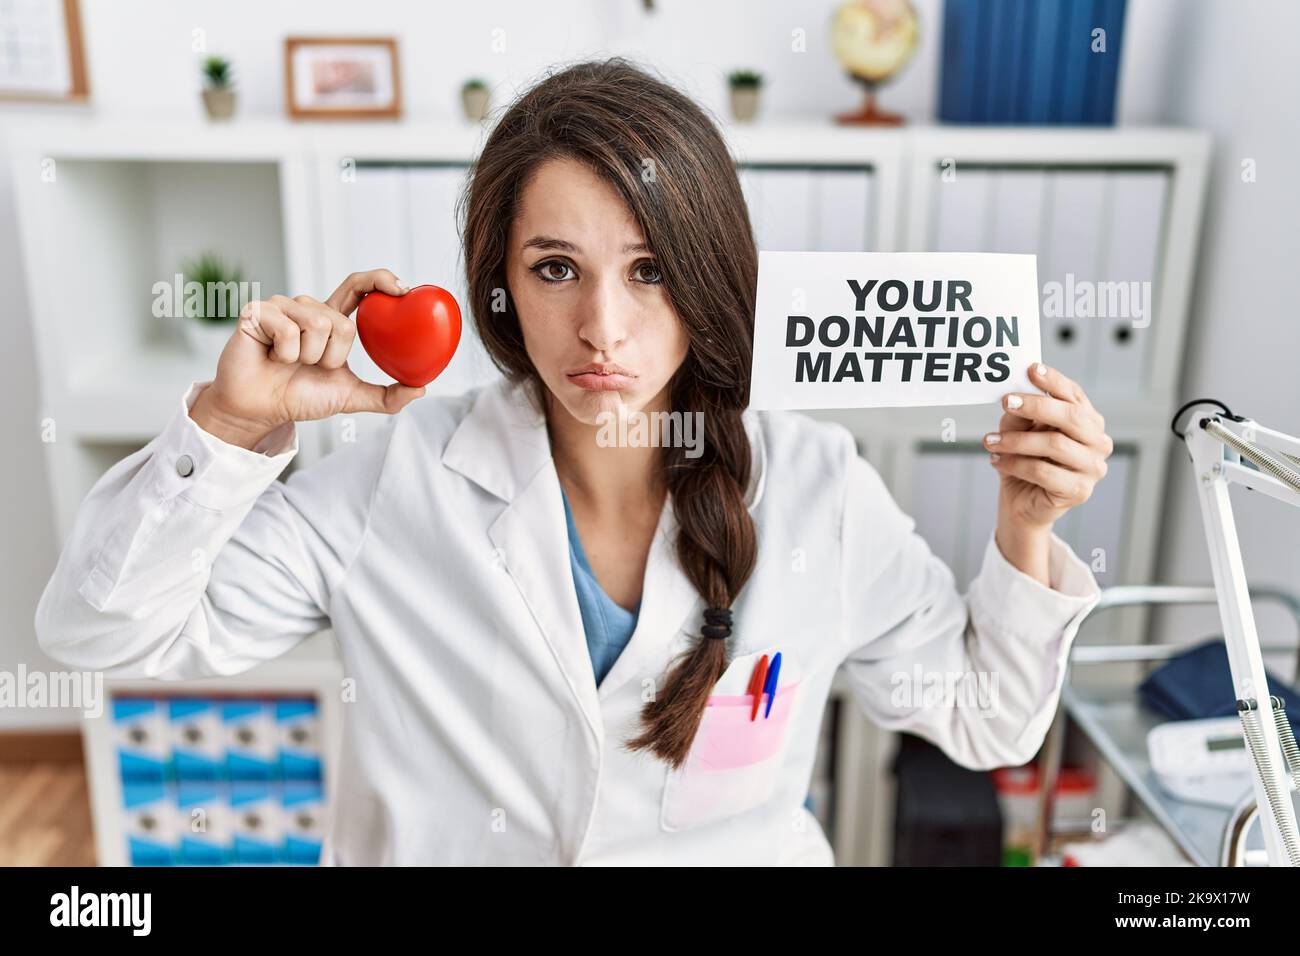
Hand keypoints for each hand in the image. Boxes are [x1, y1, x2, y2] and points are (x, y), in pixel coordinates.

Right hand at [191, 269, 425, 448]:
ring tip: (290, 363)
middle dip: (332, 356)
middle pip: (342, 322)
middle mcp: (308, 307)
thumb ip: (386, 395)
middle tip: (312, 367)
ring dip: (309, 357)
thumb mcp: (349, 397)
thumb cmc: (299, 397)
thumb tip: (421, 389)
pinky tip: (273, 357)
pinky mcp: (257, 311)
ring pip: (318, 324)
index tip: (401, 289)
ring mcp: (281, 306)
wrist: (260, 410)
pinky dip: (286, 354)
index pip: (358, 288)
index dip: (379, 280)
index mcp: (330, 319)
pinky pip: (289, 329)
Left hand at [986, 363, 1113, 532]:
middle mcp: (1098, 442)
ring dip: (1016, 440)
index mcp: (1088, 421)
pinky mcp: (1078, 491)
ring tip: (990, 441)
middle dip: (1037, 405)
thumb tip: (1014, 397)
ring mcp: (1092, 468)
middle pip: (1071, 417)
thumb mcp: (1019, 430)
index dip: (1054, 381)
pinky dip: (1015, 464)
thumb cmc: (1023, 461)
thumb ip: (1021, 413)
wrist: (1021, 503)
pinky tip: (996, 461)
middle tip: (1006, 402)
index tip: (1031, 369)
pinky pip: (1043, 471)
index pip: (1075, 395)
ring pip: (1054, 444)